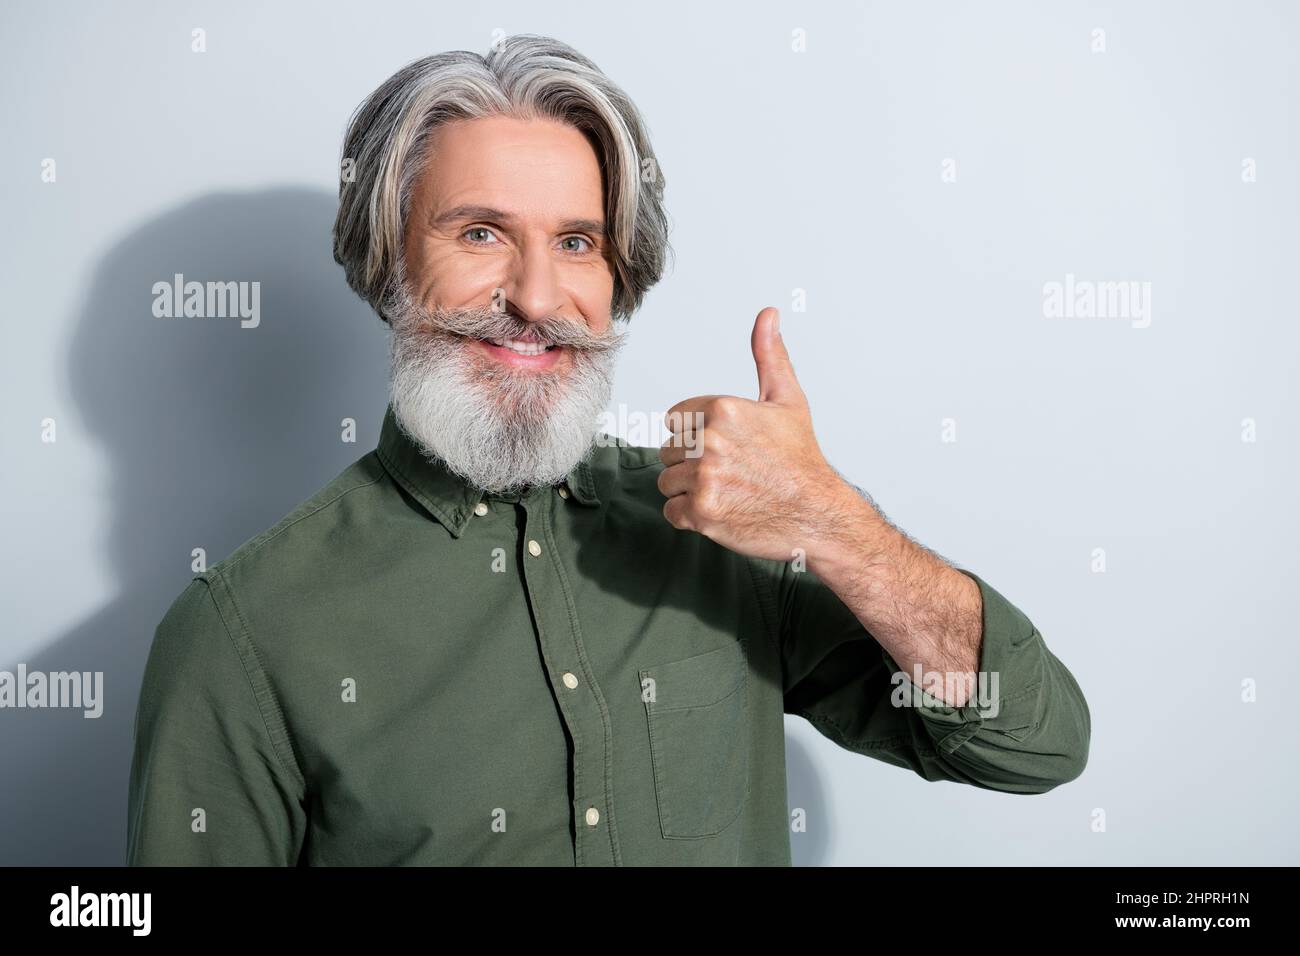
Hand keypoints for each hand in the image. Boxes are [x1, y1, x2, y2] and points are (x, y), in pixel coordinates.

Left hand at [658, 307, 861, 562]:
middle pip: (669, 451)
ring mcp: (704, 479)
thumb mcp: (788, 400)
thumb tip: (768, 315)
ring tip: (726, 491)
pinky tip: (721, 510)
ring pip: (668, 481)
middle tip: (730, 472)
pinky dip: (690, 516)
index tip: (725, 446)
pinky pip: (672, 511)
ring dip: (689, 490)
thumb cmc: (801, 460)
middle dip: (692, 462)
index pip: (676, 419)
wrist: (817, 513)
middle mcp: (710, 442)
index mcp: (723, 409)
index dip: (697, 434)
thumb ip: (769, 356)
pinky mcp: (702, 513)